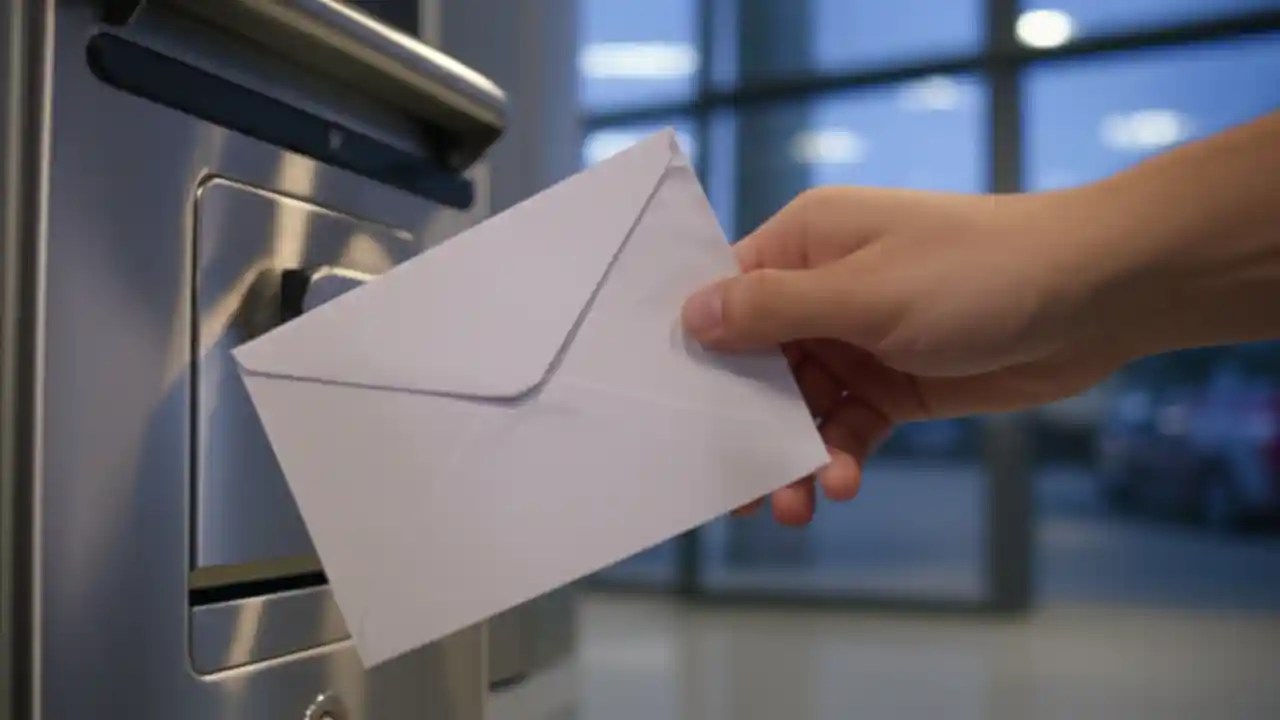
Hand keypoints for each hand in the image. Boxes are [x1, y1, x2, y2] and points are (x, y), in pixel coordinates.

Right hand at [681, 186, 1132, 525]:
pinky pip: (850, 425)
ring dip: (794, 454)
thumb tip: (691, 316)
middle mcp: (824, 289)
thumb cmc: (977, 273)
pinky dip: (842, 456)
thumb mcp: (865, 294)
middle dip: (746, 425)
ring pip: (803, 406)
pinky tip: (844, 483)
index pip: (726, 294)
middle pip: (758, 363)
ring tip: (791, 508)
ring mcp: (861, 339)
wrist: (1095, 295)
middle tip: (729, 491)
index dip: (696, 350)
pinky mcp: (897, 382)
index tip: (664, 408)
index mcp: (806, 243)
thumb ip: (775, 310)